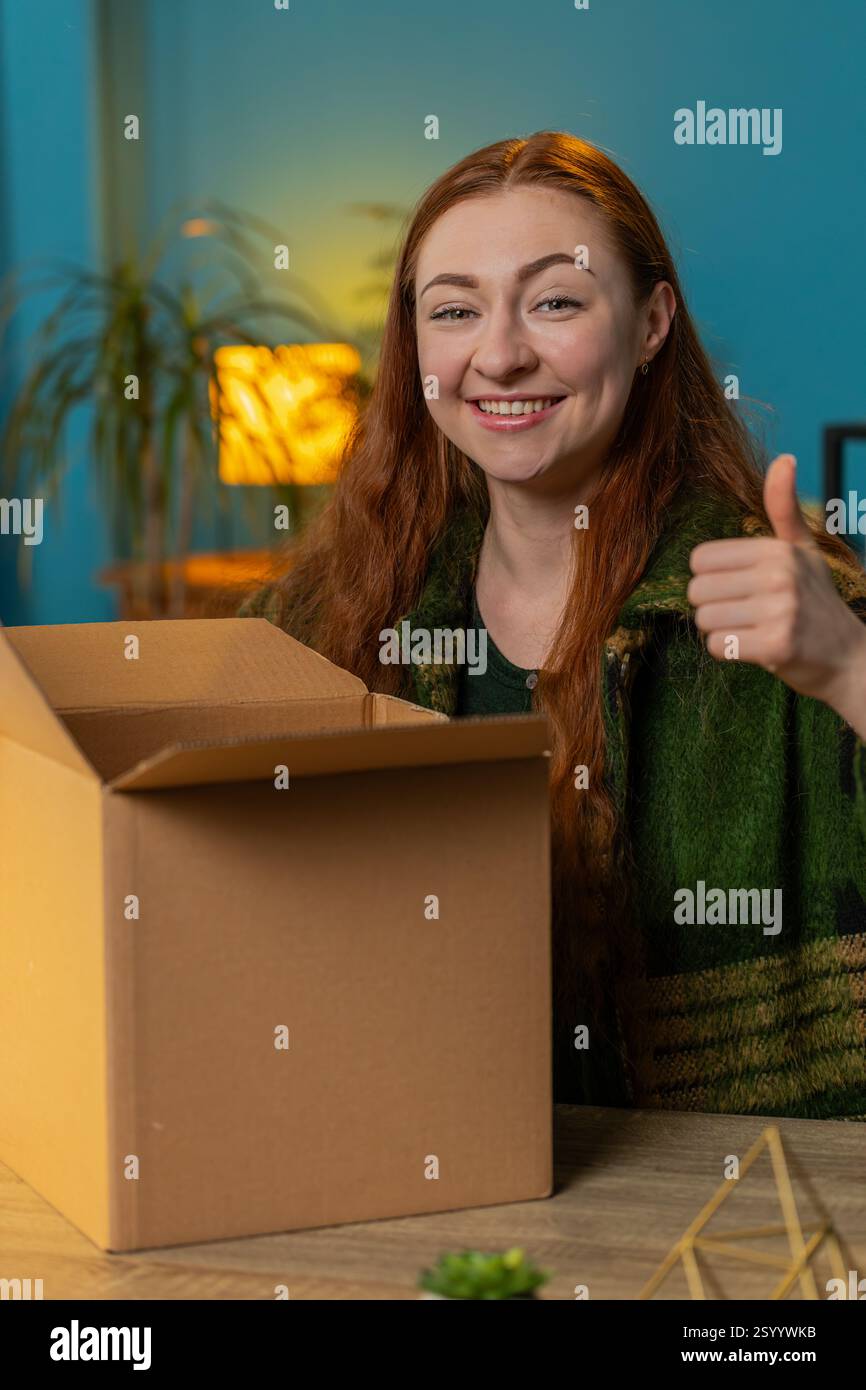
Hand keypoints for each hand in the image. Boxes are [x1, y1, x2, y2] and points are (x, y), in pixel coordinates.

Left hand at [687, 454, 865, 738]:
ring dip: (719, 630)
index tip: (739, 588)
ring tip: (750, 630)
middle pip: (697, 591)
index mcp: (777, 550)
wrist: (848, 657)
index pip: (700, 559)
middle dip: (712, 607)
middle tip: (745, 614)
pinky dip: (727, 652)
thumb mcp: (802, 550)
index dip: (711, 578)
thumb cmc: (815, 601)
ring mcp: (780, 610)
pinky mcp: (776, 645)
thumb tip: (784, 458)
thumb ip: (783, 508)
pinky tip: (753, 648)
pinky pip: (717, 646)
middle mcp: (779, 575)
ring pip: (704, 619)